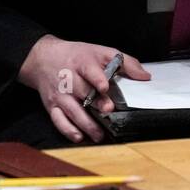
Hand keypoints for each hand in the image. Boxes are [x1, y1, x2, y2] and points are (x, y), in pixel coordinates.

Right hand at [18, 35, 150, 143]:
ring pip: (72, 110)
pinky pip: (58, 120)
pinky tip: (79, 137)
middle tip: (107, 111)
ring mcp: (60, 94)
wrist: (44, 58)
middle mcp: (70, 80)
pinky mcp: (52, 106)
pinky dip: (68, 130)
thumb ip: (125, 63)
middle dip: (95, 103)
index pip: (89, 70)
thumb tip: (145, 76)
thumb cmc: (78, 56)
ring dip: (86, 123)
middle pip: (82, 92)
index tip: (104, 87)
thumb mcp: (101, 52)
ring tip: (99, 134)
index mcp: (82, 63)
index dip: (97, 79)